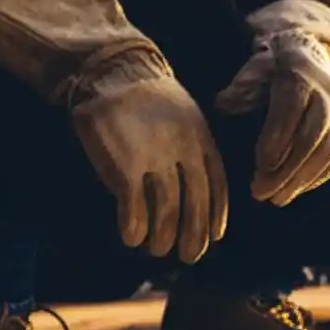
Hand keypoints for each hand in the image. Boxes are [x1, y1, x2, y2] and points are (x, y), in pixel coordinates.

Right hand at [71, 73, 228, 263]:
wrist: (112, 73)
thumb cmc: (148, 98)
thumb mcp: (185, 117)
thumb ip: (193, 150)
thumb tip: (197, 191)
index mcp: (201, 140)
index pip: (217, 188)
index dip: (215, 217)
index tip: (214, 237)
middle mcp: (182, 151)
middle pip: (194, 205)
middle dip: (194, 237)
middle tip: (189, 256)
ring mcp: (154, 160)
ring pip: (166, 212)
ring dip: (162, 238)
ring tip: (156, 248)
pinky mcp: (125, 167)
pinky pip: (134, 209)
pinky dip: (134, 229)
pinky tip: (131, 237)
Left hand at [216, 0, 329, 207]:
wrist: (311, 60)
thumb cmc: (273, 73)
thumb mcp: (254, 73)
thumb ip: (240, 89)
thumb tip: (221, 104)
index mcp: (298, 76)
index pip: (290, 111)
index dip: (276, 141)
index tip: (259, 166)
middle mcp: (326, 95)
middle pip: (310, 138)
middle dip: (285, 171)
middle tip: (260, 193)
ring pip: (326, 152)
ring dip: (300, 181)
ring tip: (276, 199)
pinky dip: (318, 177)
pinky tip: (298, 189)